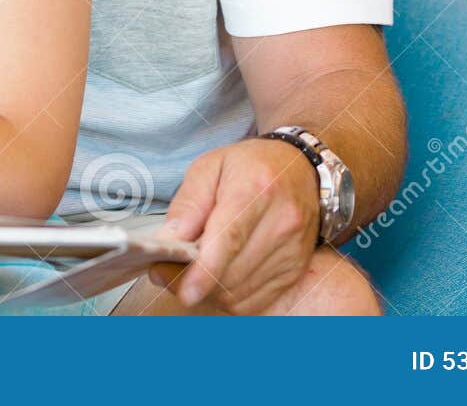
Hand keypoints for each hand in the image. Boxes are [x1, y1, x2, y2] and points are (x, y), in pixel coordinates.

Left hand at [149, 138, 320, 313]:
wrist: (299, 170)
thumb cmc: (250, 165)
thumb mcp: (209, 166)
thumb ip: (188, 203)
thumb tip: (168, 241)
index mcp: (257, 188)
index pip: (230, 237)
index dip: (206, 270)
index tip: (186, 292)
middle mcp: (282, 222)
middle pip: (233, 272)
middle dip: (194, 280)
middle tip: (167, 270)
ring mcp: (293, 250)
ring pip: (241, 292)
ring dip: (210, 291)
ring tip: (193, 270)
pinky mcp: (296, 270)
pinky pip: (255, 301)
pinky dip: (230, 298)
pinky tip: (219, 277)